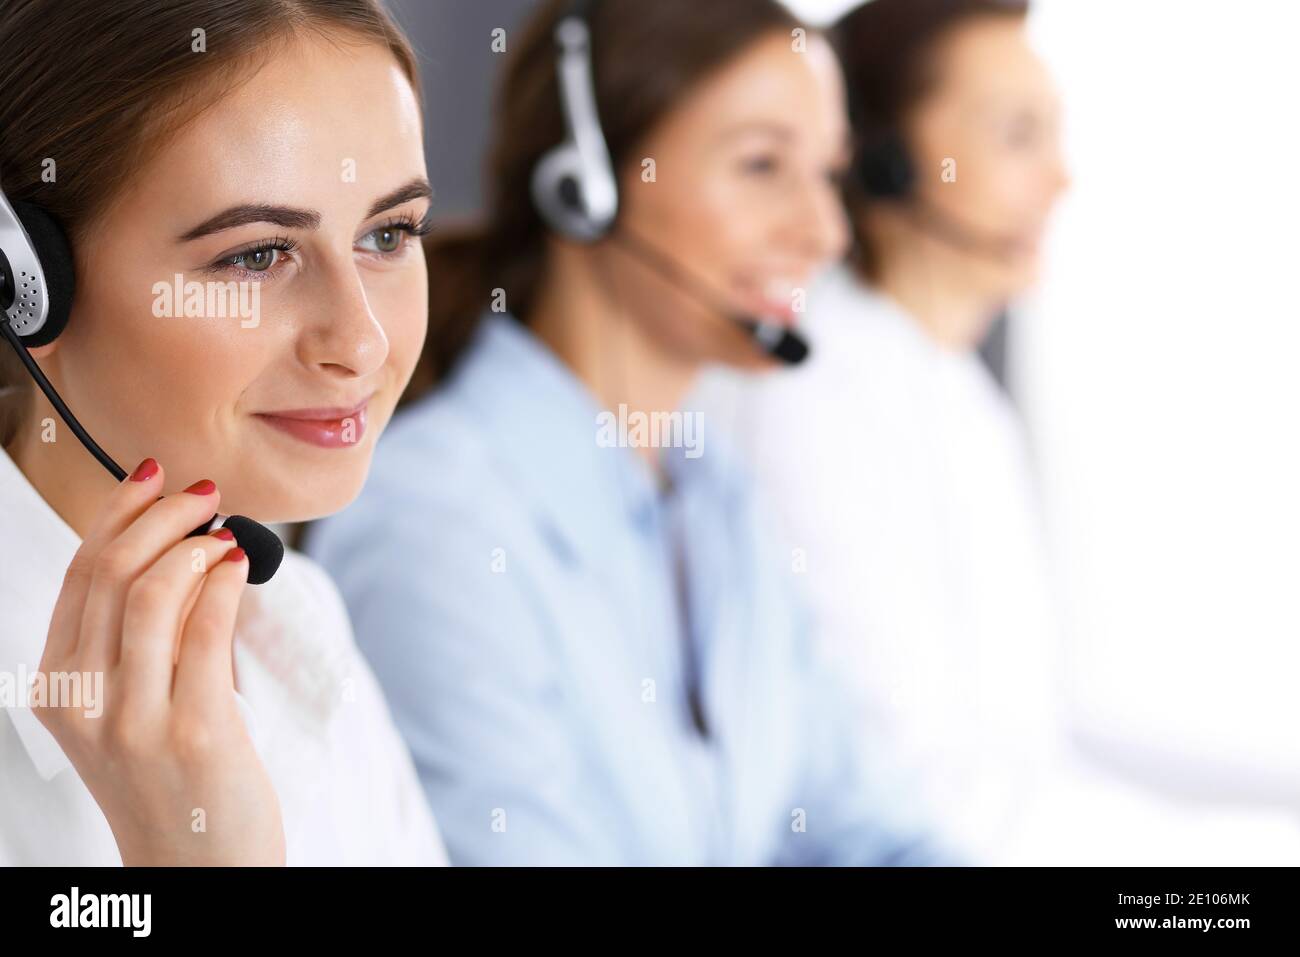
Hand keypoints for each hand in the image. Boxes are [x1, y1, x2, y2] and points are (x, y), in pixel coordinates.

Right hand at [32, 458, 284, 865]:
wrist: (199, 868)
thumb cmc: (174, 780)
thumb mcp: (131, 708)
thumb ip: (142, 639)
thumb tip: (182, 548)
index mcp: (60, 689)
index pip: (78, 578)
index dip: (115, 515)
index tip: (150, 477)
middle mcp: (83, 702)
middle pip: (109, 573)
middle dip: (159, 515)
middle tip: (203, 492)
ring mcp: (134, 719)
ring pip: (151, 593)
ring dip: (194, 543)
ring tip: (224, 532)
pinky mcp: (194, 728)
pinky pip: (205, 629)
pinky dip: (223, 582)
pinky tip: (239, 566)